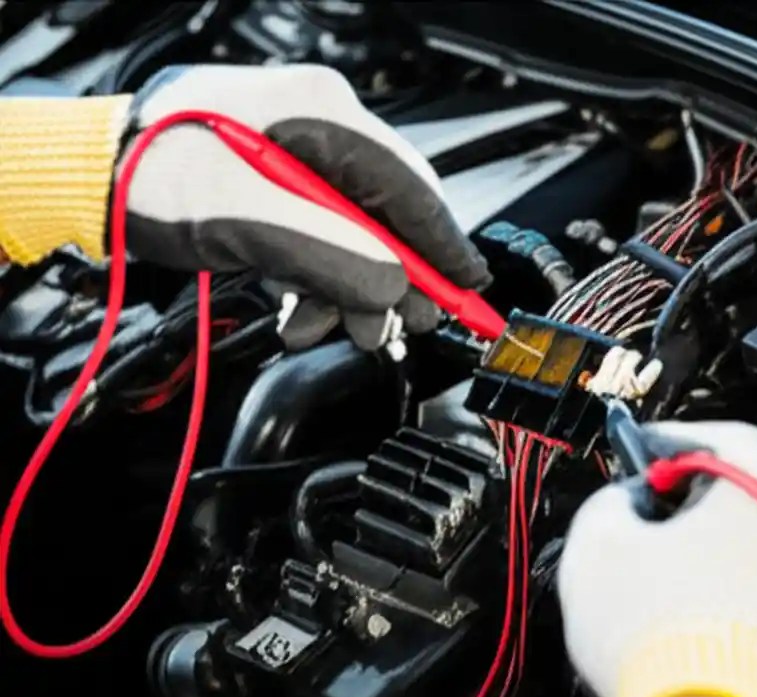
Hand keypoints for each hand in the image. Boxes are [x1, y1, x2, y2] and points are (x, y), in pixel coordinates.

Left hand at [123, 64, 490, 349]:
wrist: (94, 174)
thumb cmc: (153, 177)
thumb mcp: (246, 220)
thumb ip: (330, 255)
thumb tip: (395, 289)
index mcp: (322, 114)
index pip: (411, 189)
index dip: (443, 247)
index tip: (467, 292)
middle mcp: (322, 125)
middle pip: (390, 214)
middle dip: (391, 280)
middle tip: (394, 327)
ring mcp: (304, 151)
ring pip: (359, 231)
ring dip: (349, 287)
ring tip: (326, 326)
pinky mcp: (286, 178)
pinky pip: (328, 232)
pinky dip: (322, 275)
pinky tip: (304, 307)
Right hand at [557, 421, 756, 696]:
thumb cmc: (676, 647)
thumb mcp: (600, 550)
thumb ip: (610, 502)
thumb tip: (622, 508)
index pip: (720, 436)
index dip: (672, 446)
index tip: (650, 460)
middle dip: (713, 508)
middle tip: (666, 531)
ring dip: (749, 558)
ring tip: (698, 596)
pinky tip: (733, 629)